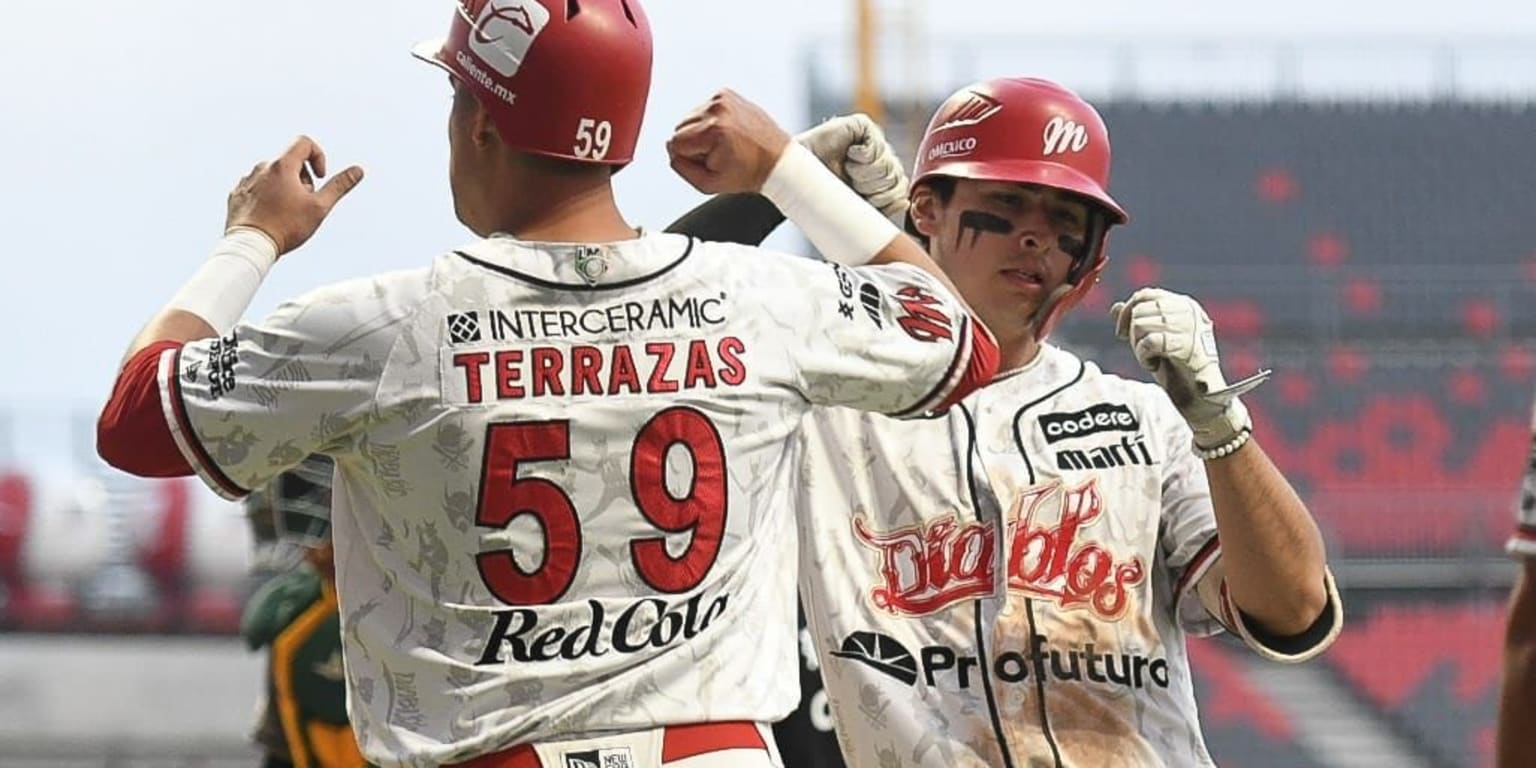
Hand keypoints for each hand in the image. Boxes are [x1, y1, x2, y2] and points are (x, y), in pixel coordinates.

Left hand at [224, 135, 364, 257]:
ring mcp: (247, 179)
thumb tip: (358, 170)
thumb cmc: (286, 227)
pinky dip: (267, 196)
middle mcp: (261, 167)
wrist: (251, 245)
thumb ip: (339, 186)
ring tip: (286, 212)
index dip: (318, 156)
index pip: (304, 142)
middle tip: (304, 203)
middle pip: (289, 162)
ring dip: (285, 187)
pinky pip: (256, 186)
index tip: (319, 177)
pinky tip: (270, 215)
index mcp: (282, 165)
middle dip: (302, 178)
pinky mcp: (237, 193)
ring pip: (272, 175)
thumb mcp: (319, 207)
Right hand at [668, 89, 790, 194]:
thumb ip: (680, 167)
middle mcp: (718, 110)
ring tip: (725, 142)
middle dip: (694, 143)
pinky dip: (710, 121)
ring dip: (701, 131)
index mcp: (714, 131)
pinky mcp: (726, 93)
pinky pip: (702, 109)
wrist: (776, 159)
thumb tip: (670, 148)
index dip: (689, 158)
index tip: (710, 161)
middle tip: (720, 153)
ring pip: (689, 117)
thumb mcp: (708, 184)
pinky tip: (727, 131)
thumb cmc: (746, 173)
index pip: (674, 143)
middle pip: (679, 127)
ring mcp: (723, 98)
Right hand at [795, 114, 908, 222]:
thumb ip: (882, 206)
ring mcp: (872, 139)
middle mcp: (880, 156)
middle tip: (851, 183)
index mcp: (881, 175)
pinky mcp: (862, 125)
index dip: (884, 200)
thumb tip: (905, 202)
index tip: (863, 200)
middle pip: (896, 178)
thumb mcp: (857, 207)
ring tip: (847, 169)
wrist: (796, 181)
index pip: (900, 189)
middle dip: (872, 188)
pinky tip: (848, 155)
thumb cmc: (823, 194)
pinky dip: (861, 156)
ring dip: (864, 173)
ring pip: (887, 164)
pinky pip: (875, 146)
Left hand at [1110, 288, 1270, 449]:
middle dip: (1133, 334)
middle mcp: (1189, 311)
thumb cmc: (1177, 368)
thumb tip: (1114, 308)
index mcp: (1184, 305)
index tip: (1121, 333)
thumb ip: (1137, 322)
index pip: (1145, 294)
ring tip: (1153, 359)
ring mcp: (1191, 328)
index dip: (1127, 311)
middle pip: (1140, 310)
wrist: (1200, 397)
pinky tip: (1154, 365)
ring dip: (1139, 347)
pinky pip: (1148, 342)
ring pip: (1141, 325)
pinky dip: (1144, 357)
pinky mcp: (1188, 346)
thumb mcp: (1153, 340)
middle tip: (1146, 352)